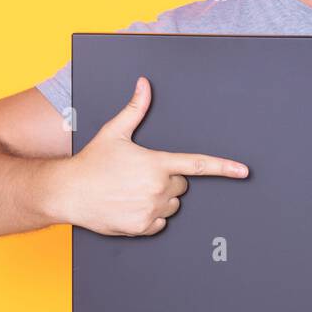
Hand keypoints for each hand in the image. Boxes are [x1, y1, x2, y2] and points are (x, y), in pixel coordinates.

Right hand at [56, 77, 248, 235]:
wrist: (68, 192)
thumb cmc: (92, 162)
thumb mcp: (114, 132)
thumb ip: (135, 109)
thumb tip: (144, 84)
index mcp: (156, 164)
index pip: (197, 165)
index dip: (224, 167)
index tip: (243, 171)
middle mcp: (157, 188)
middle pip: (181, 184)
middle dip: (167, 179)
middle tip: (140, 175)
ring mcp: (150, 210)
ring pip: (172, 205)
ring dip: (159, 198)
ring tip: (132, 190)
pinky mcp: (142, 227)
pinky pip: (160, 223)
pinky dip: (150, 217)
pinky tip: (130, 205)